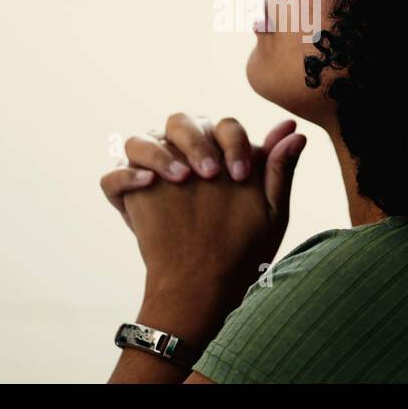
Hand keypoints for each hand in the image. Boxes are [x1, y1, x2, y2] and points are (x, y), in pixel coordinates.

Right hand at [100, 114, 306, 345]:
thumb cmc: (244, 246)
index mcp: (217, 150)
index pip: (224, 126)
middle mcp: (182, 153)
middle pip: (180, 122)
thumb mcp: (269, 211)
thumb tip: (295, 130)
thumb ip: (279, 168)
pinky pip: (113, 177)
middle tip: (211, 174)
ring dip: (159, 152)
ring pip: (140, 140)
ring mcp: (151, 172)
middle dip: (196, 142)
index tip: (242, 175)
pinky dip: (125, 175)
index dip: (234, 142)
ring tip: (181, 179)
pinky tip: (146, 184)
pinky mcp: (128, 195)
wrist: (208, 286)